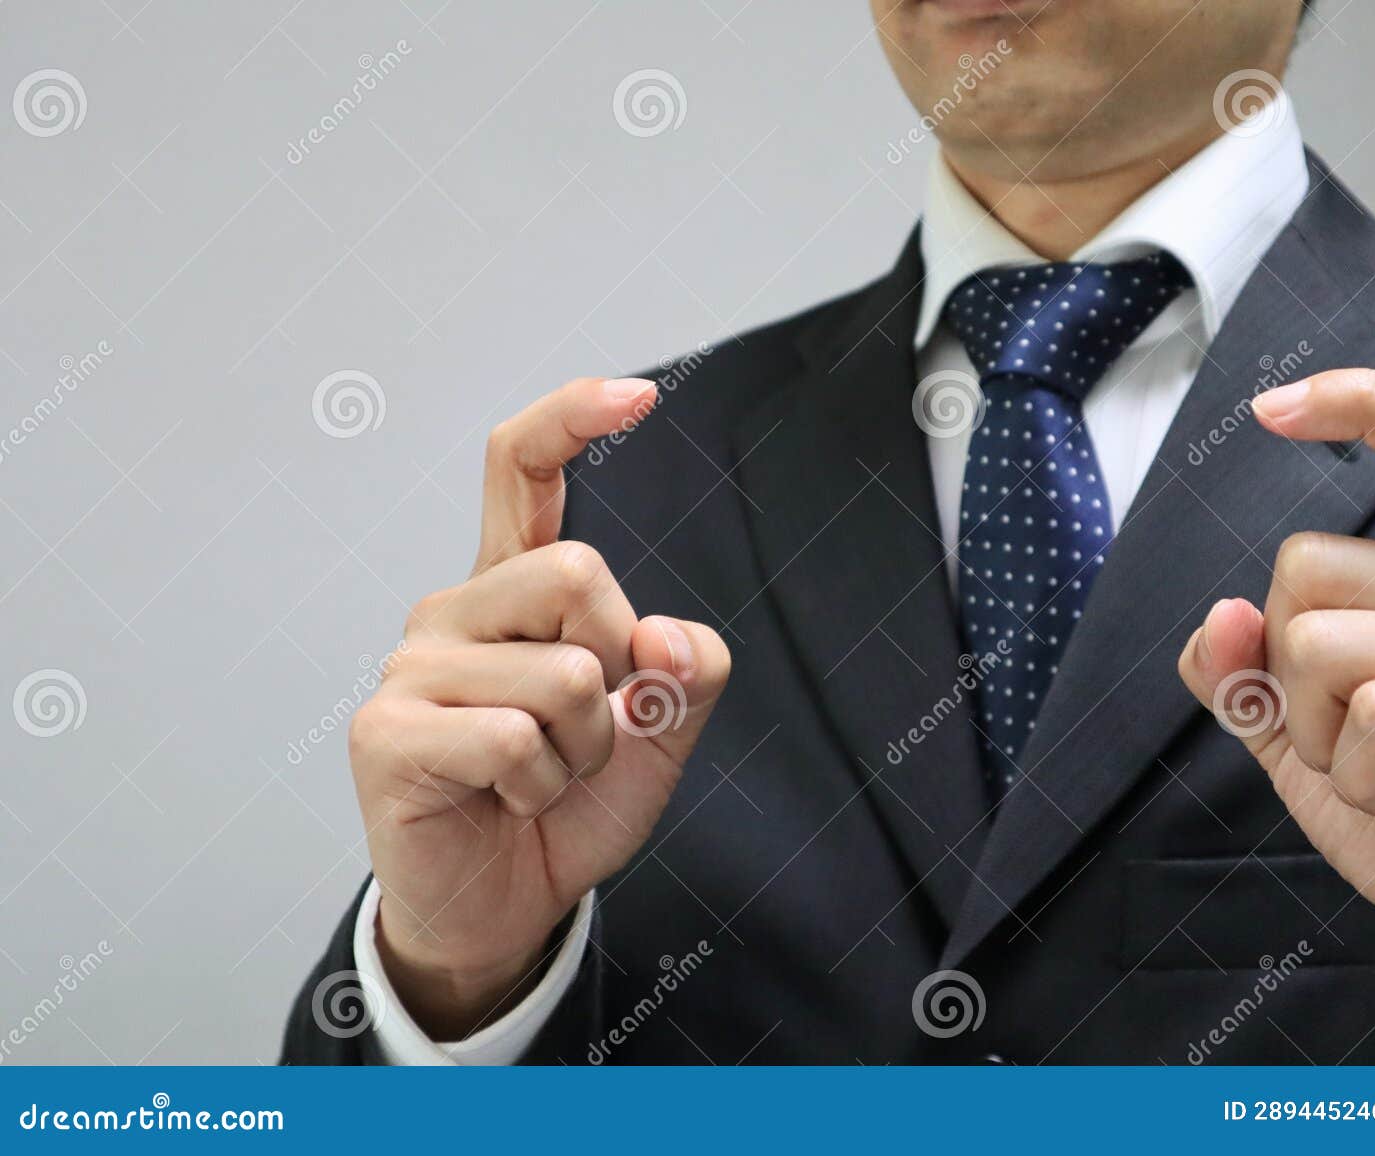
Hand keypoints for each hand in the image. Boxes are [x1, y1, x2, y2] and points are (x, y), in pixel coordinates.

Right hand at [349, 376, 730, 1039]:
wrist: (505, 907)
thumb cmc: (567, 808)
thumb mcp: (655, 736)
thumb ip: (682, 675)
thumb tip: (669, 638)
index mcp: (511, 591)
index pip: (520, 471)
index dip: (572, 417)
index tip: (637, 395)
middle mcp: (453, 610)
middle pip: (576, 569)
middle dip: (617, 664)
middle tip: (584, 732)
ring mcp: (412, 667)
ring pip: (562, 671)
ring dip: (586, 748)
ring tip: (543, 780)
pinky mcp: (387, 732)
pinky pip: (517, 738)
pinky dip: (542, 787)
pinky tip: (508, 804)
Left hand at [1178, 369, 1374, 1061]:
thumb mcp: (1303, 743)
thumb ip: (1251, 675)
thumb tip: (1218, 615)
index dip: (1364, 401)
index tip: (1272, 409)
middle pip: (1307, 565)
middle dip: (1288, 674)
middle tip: (1362, 746)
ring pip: (1320, 642)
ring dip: (1319, 738)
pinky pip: (1373, 714)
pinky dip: (1361, 778)